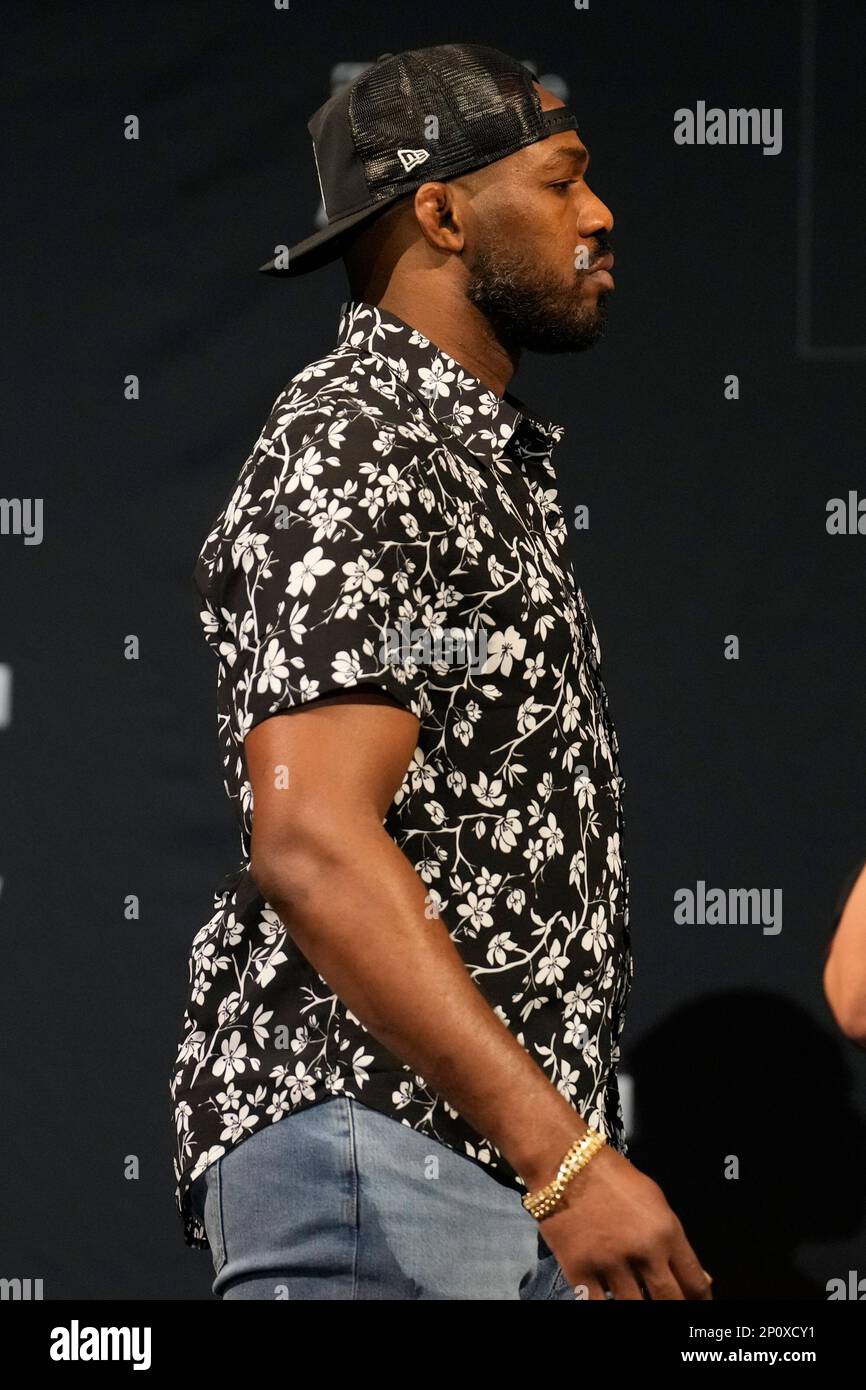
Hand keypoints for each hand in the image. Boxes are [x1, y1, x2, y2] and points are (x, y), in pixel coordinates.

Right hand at [536, 1143, 713, 1299]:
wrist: (564, 1162)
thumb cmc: (611, 1176)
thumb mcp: (654, 1200)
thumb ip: (674, 1241)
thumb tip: (700, 1277)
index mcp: (666, 1231)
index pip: (695, 1282)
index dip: (700, 1301)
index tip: (697, 1306)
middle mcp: (642, 1250)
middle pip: (670, 1301)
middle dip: (675, 1309)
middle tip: (669, 1306)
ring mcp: (610, 1262)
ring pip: (635, 1308)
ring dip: (639, 1306)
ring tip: (638, 1298)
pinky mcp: (579, 1269)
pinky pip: (597, 1305)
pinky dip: (604, 1304)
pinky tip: (608, 1297)